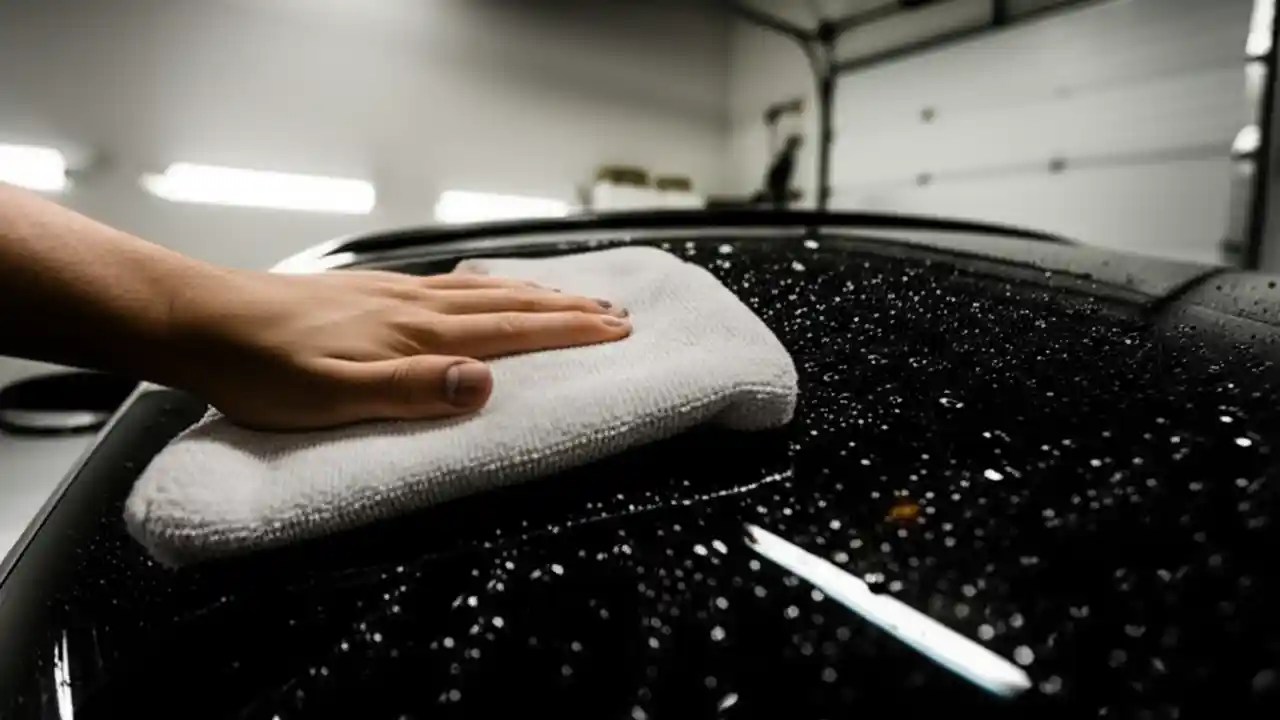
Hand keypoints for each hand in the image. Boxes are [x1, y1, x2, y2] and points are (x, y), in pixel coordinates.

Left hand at [165, 268, 630, 429]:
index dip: (569, 333)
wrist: (204, 321)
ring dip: (535, 293)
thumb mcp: (334, 397)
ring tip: (572, 295)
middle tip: (618, 313)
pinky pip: (450, 284)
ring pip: (483, 290)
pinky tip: (485, 286)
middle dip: (568, 309)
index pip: (512, 332)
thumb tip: (487, 383)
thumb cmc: (264, 369)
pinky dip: (487, 284)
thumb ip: (413, 391)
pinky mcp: (371, 292)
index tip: (617, 331)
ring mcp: (394, 294)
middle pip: (509, 304)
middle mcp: (415, 306)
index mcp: (417, 335)